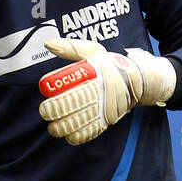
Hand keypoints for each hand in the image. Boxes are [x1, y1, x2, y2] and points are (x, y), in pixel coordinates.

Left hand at [38, 36, 175, 144]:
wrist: (136, 80)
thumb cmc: (110, 64)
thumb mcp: (92, 51)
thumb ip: (69, 48)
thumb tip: (48, 44)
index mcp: (95, 75)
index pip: (70, 91)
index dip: (55, 100)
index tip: (44, 100)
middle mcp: (99, 93)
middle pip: (72, 108)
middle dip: (55, 114)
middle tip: (46, 113)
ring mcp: (104, 109)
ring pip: (79, 124)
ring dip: (63, 128)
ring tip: (54, 127)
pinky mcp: (107, 120)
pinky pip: (90, 132)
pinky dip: (77, 136)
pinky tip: (68, 136)